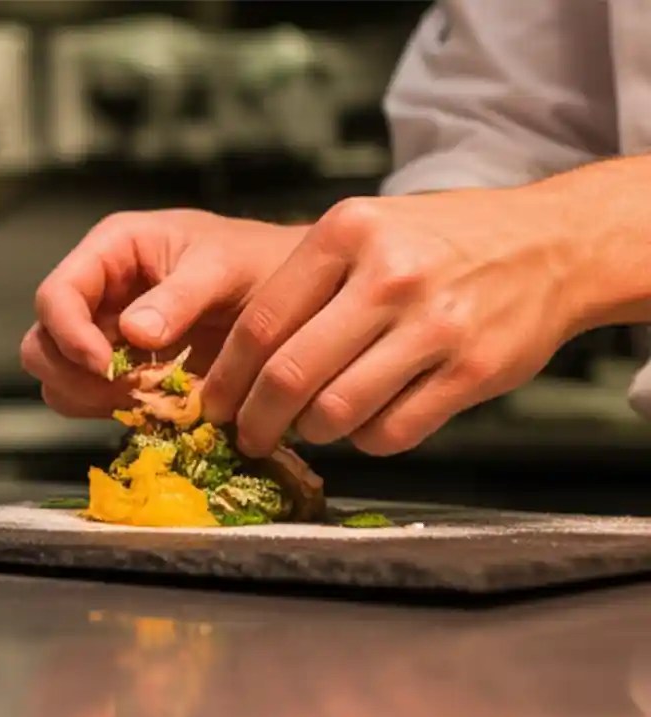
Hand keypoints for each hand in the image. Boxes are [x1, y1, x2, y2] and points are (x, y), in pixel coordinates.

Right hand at [21, 209, 303, 417]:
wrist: (299, 296)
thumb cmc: (262, 262)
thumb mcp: (224, 267)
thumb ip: (180, 297)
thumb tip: (135, 332)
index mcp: (112, 250)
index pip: (56, 295)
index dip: (68, 334)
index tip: (102, 363)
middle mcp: (100, 291)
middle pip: (43, 341)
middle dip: (74, 373)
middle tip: (125, 389)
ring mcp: (109, 333)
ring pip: (59, 377)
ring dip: (92, 398)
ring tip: (146, 397)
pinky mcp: (127, 370)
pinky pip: (95, 400)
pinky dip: (116, 411)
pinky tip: (156, 405)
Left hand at [203, 188, 581, 456]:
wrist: (552, 243)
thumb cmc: (437, 242)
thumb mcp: (364, 230)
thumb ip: (304, 284)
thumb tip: (239, 363)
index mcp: (347, 233)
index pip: (261, 322)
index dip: (227, 375)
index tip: (212, 401)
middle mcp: (389, 275)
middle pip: (290, 374)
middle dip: (255, 419)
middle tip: (246, 434)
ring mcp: (435, 324)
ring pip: (337, 411)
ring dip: (311, 432)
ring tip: (309, 427)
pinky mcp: (474, 370)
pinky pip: (393, 431)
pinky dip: (366, 440)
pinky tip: (366, 423)